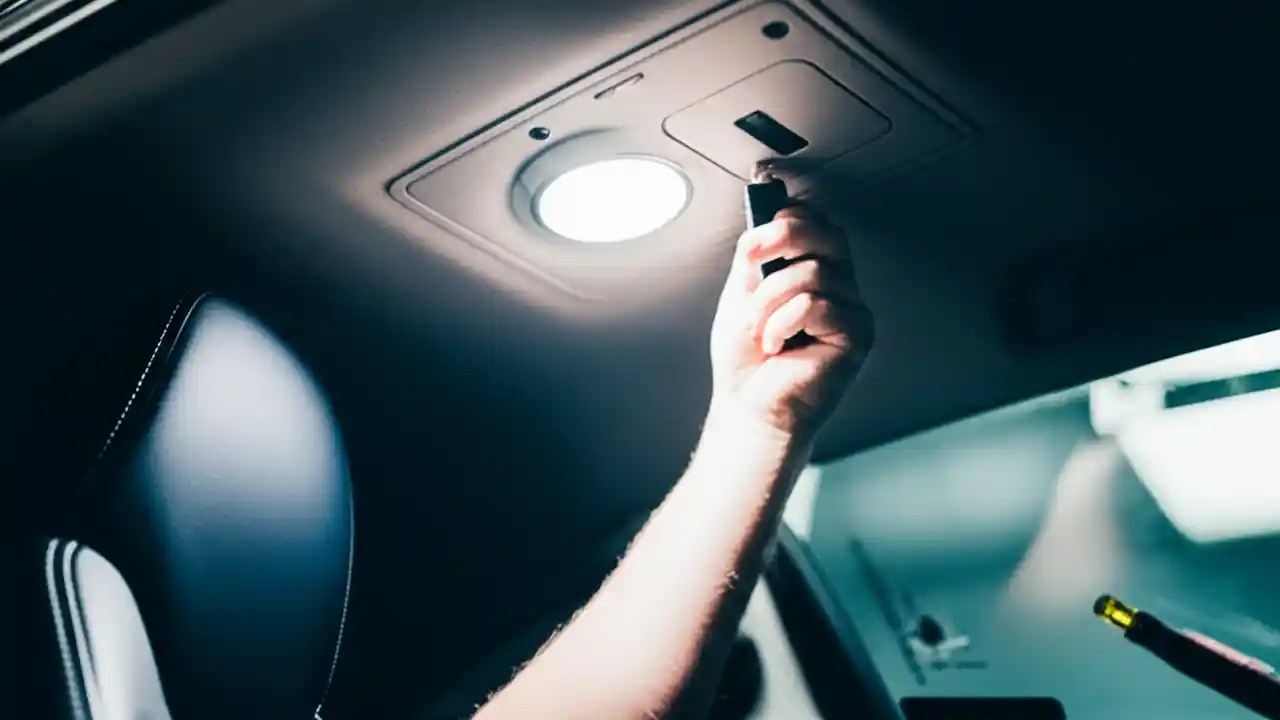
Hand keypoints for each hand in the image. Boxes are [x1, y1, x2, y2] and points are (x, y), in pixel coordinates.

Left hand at [709, 205, 873, 438]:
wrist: (748, 405)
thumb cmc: (747, 359)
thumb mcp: (742, 292)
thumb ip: (756, 253)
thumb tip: (762, 213)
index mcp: (817, 271)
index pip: (817, 222)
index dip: (786, 219)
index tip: (754, 240)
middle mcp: (841, 286)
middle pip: (828, 234)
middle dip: (783, 239)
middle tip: (753, 264)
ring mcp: (852, 310)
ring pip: (812, 273)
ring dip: (769, 302)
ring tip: (761, 331)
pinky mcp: (857, 335)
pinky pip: (815, 305)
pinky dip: (781, 324)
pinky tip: (777, 347)